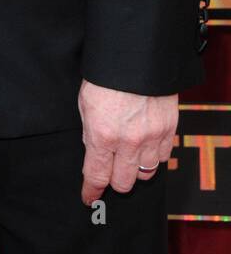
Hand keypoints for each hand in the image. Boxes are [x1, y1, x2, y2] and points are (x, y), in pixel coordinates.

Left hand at [78, 79, 176, 204]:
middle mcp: (127, 142)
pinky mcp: (168, 130)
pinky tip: (145, 145)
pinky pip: (162, 157)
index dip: (91, 190)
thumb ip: (89, 132)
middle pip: (123, 183)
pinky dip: (153, 156)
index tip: (89, 197)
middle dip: (114, 181)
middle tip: (110, 171)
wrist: (137, 57)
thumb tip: (94, 152)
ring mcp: (151, 137)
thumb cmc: (107, 77)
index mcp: (102, 135)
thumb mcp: (85, 104)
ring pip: (145, 173)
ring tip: (129, 156)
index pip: (96, 176)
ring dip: (136, 169)